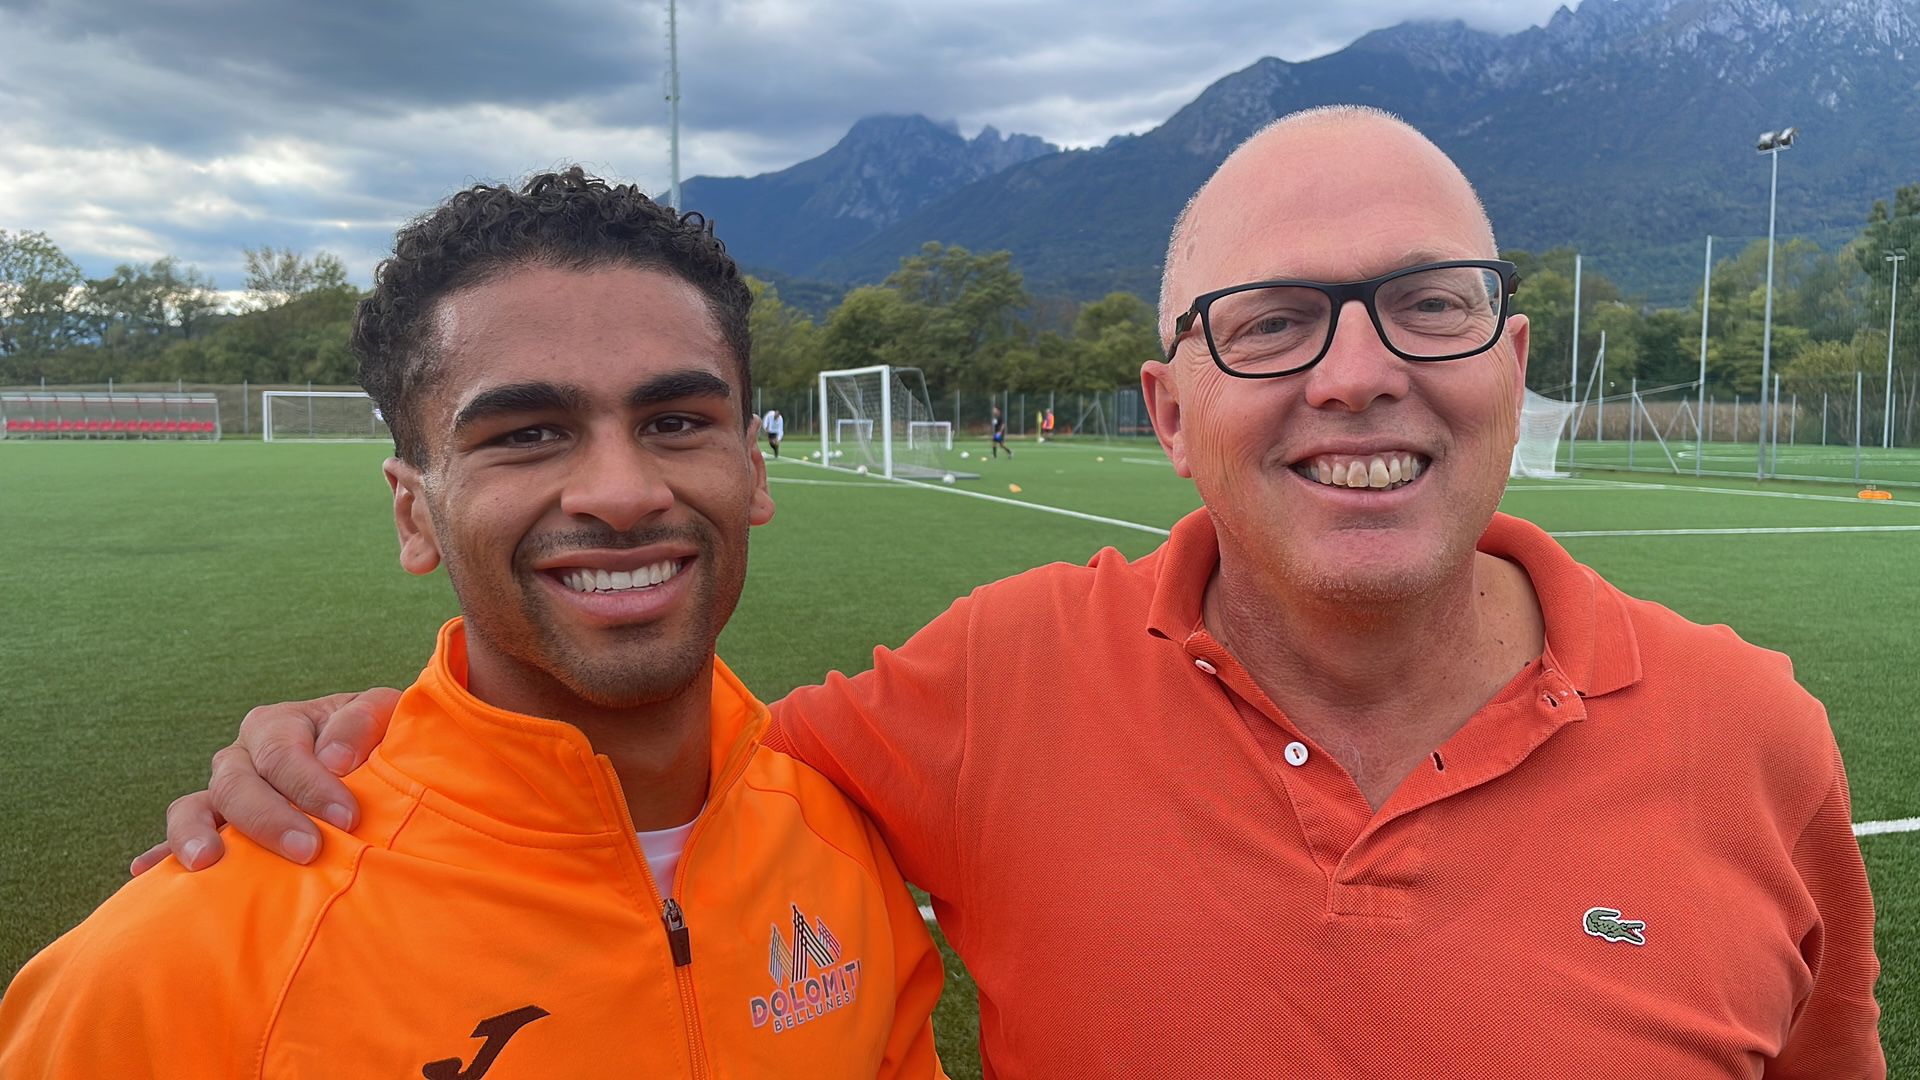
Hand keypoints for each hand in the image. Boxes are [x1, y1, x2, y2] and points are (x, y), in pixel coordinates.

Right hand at [129, 689, 401, 875]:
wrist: (373, 763)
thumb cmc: (378, 737)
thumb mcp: (382, 714)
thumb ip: (361, 722)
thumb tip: (334, 758)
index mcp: (278, 724)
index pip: (282, 752)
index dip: (311, 785)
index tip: (347, 817)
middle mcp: (242, 756)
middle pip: (236, 783)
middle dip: (270, 819)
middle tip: (308, 850)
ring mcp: (222, 793)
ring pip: (193, 807)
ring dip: (195, 834)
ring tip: (208, 863)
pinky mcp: (214, 828)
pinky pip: (176, 839)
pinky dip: (160, 855)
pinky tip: (145, 873)